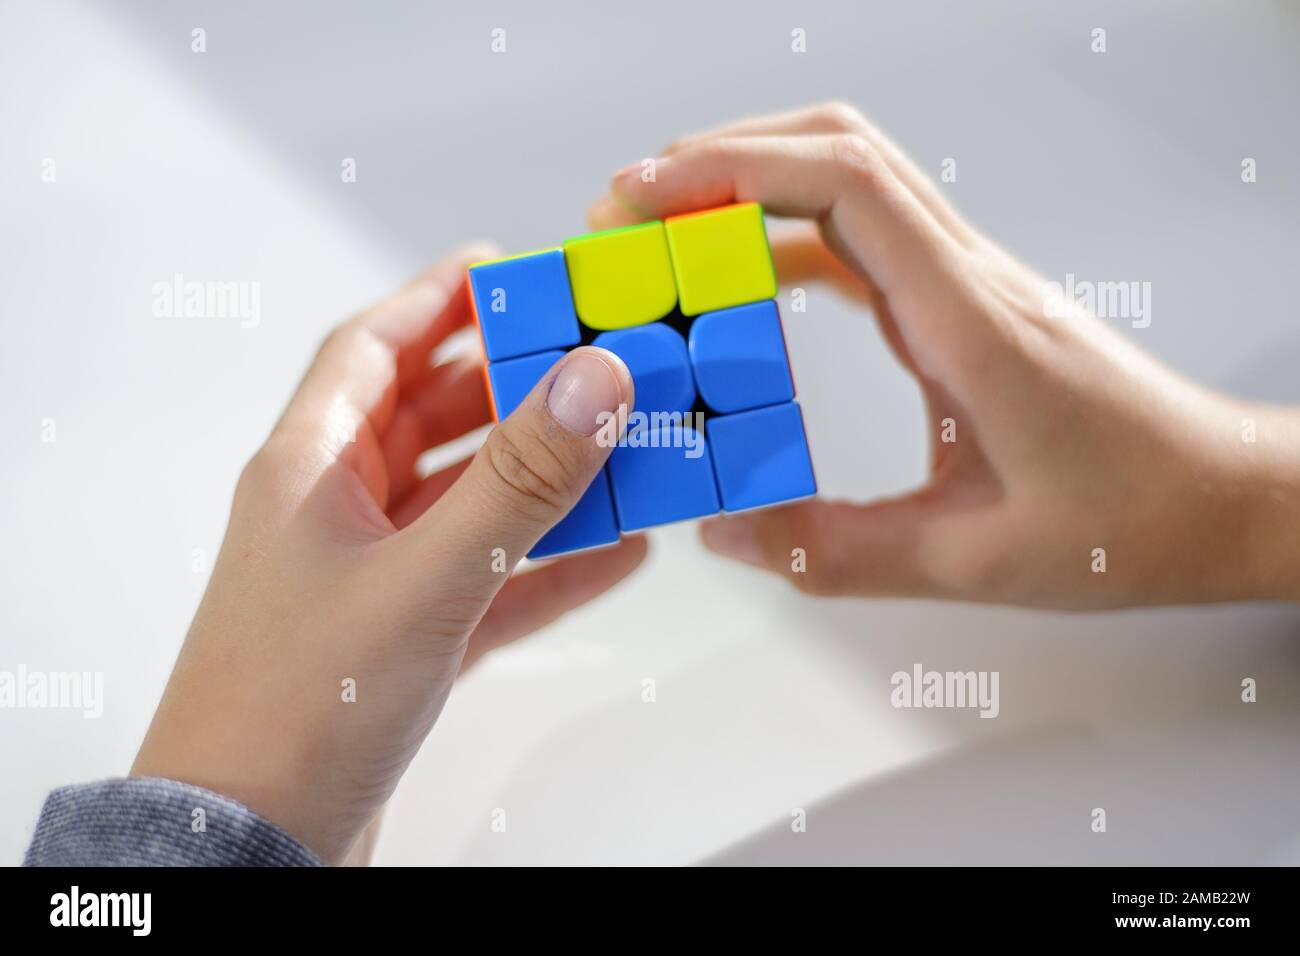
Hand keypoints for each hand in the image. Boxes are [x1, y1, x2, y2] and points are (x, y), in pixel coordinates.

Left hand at [132, 247, 643, 862]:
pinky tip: (619, 553)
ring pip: (470, 501)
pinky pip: (492, 579)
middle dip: (511, 385)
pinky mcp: (406, 643)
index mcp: (309, 471)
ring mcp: (374, 580)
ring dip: (542, 478)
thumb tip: (593, 378)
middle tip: (589, 354)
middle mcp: (337, 515)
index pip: (370, 349)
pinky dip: (551, 563)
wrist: (256, 848)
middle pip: (430, 418)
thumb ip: (516, 482)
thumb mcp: (424, 577)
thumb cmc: (295, 709)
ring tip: (620, 444)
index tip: (508, 268)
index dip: (436, 301)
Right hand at [590, 102, 1299, 607]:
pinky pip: (863, 237)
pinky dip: (787, 239)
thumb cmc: (1131, 522)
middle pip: (838, 151)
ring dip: (749, 188)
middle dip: (719, 161)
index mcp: (970, 322)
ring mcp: (967, 280)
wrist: (1219, 496)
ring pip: (848, 180)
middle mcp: (968, 278)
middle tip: (631, 208)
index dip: (733, 169)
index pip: (846, 188)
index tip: (646, 193)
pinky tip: (743, 286)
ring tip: (666, 238)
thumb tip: (729, 532)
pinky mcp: (963, 301)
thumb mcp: (974, 560)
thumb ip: (839, 550)